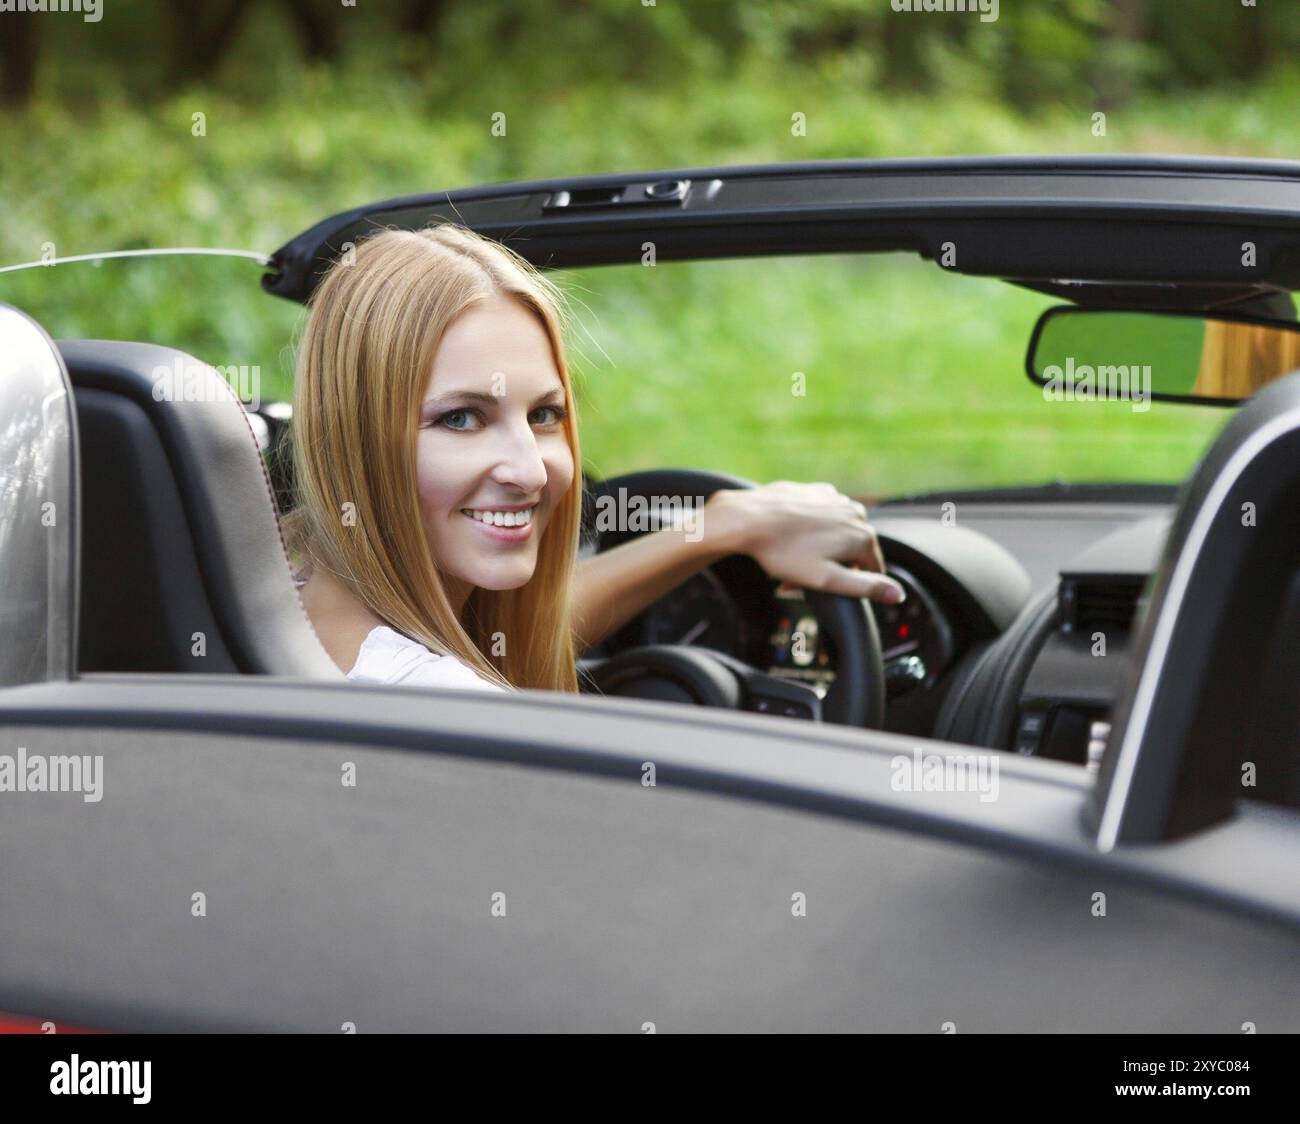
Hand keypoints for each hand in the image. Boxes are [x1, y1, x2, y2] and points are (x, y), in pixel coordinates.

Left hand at [706, 482, 904, 603]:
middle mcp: (855, 512)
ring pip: (837, 532)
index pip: (872, 569)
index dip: (847, 583)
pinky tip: (789, 537)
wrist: (748, 518)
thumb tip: (898, 594)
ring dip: (820, 548)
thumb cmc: (784, 551)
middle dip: (831, 566)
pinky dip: (810, 528)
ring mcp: (836, 498)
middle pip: (852, 550)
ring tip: (791, 559)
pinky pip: (821, 516)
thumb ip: (865, 587)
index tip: (820, 588)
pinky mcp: (815, 491)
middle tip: (797, 579)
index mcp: (863, 535)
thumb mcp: (826, 579)